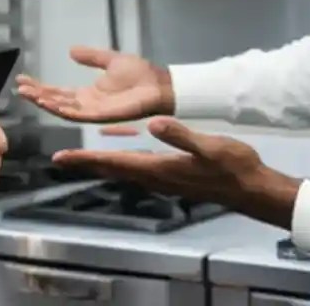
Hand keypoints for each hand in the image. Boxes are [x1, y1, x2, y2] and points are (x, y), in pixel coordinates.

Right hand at [16, 46, 174, 128]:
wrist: (158, 84)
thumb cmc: (140, 75)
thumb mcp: (110, 60)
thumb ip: (91, 57)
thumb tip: (71, 50)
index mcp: (89, 93)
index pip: (59, 91)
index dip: (41, 86)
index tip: (23, 79)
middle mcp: (87, 104)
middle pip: (55, 101)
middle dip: (36, 95)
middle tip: (19, 87)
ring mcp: (92, 111)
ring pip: (61, 109)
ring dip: (44, 102)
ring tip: (27, 94)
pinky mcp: (100, 115)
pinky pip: (76, 114)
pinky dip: (60, 109)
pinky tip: (47, 102)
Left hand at [52, 116, 301, 228]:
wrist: (250, 186)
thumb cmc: (232, 166)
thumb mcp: (209, 146)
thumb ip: (182, 135)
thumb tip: (154, 123)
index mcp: (159, 168)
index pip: (115, 162)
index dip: (87, 159)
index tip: (61, 157)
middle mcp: (155, 176)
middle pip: (112, 169)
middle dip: (86, 163)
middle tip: (60, 159)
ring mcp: (163, 179)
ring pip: (123, 170)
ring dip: (101, 164)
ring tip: (81, 158)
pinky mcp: (171, 177)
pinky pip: (137, 170)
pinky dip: (120, 163)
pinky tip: (120, 158)